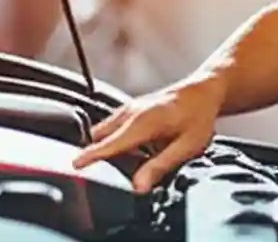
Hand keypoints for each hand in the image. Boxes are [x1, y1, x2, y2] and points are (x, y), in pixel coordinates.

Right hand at [72, 74, 226, 193]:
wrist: (204, 91)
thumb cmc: (198, 117)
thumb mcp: (187, 146)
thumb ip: (160, 166)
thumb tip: (138, 187)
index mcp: (142, 122)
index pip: (109, 143)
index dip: (90, 156)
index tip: (74, 166)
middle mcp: (130, 113)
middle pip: (99, 136)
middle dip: (96, 154)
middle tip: (105, 174)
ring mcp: (129, 109)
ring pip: (103, 130)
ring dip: (106, 147)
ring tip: (125, 163)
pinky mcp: (130, 109)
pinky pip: (112, 126)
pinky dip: (113, 139)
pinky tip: (135, 151)